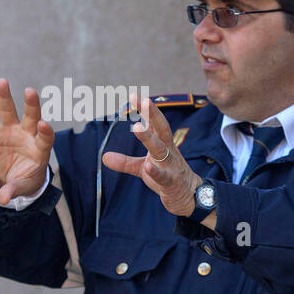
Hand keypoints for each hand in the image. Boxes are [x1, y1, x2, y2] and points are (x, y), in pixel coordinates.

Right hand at [0, 78, 54, 205]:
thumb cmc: (26, 180)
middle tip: (30, 91)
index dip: (45, 131)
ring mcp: (11, 132)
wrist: (16, 177)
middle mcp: (27, 134)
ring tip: (2, 81)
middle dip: (32, 105)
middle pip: (31, 117)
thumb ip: (14, 190)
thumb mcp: (23, 187)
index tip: (44, 124)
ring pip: (8, 112)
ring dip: (5, 97)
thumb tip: (5, 199)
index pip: (45, 136)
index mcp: (40, 148)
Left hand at [102, 95, 204, 217]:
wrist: (188, 196)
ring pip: (161, 150)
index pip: (154, 123)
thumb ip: (125, 162)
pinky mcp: (171, 182)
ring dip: (149, 139)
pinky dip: (155, 171)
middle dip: (153, 114)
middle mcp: (168, 151)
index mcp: (163, 144)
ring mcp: (171, 166)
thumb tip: (104, 157)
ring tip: (136, 128)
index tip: (134, 96)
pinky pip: (163, 176)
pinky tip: (147, 166)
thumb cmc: (166, 177)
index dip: (145, 110)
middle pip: (161, 129)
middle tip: (144, 100)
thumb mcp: (142, 168)